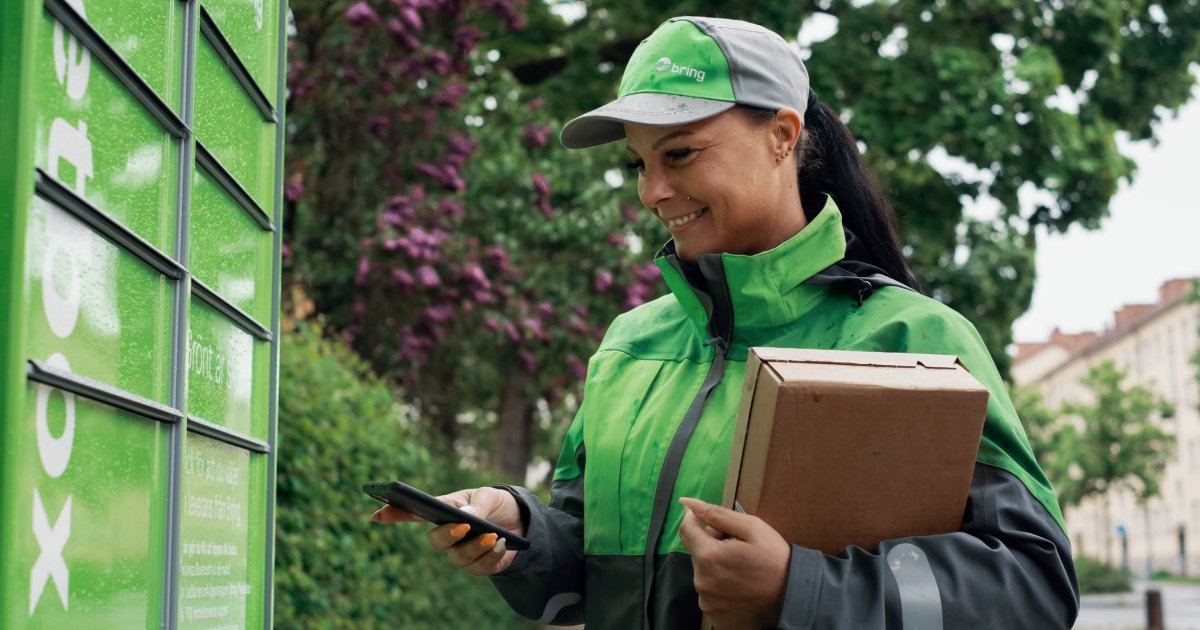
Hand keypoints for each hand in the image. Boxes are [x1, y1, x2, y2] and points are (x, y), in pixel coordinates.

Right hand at [371, 486, 523, 575]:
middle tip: (464, 526)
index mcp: (444, 510)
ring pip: (458, 558)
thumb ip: (478, 505)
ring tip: (492, 535)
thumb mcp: (490, 496)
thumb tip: (465, 516)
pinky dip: (492, 556)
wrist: (522, 522)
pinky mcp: (479, 566)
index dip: (395, 514)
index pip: (414, 513)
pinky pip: (479, 568)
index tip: (378, 514)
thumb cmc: (496, 504)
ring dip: (476, 547)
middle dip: (448, 535)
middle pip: (436, 541)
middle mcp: (448, 534)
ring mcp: (461, 552)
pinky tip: (501, 544)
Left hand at [678, 497, 789, 628]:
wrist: (793, 599)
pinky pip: (711, 593)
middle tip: (738, 545)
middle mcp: (701, 582)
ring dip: (716, 565)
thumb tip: (688, 503)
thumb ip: (717, 514)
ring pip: (704, 573)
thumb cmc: (775, 560)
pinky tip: (740, 585)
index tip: (707, 517)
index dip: (695, 519)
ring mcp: (707, 602)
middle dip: (712, 543)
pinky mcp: (714, 616)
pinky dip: (721, 586)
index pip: (686, 531)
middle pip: (698, 552)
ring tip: (741, 568)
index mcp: (708, 557)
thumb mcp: (752, 528)